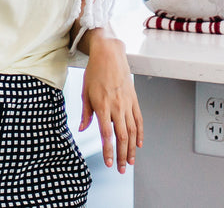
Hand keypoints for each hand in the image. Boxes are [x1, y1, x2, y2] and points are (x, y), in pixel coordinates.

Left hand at [78, 30, 143, 173]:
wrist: (109, 54)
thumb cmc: (95, 71)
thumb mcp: (85, 92)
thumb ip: (86, 113)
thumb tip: (83, 129)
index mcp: (102, 105)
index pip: (107, 134)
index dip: (108, 151)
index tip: (109, 163)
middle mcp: (117, 106)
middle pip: (122, 136)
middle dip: (122, 155)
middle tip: (122, 169)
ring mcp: (127, 103)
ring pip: (133, 130)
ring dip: (132, 148)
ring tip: (131, 161)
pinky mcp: (134, 99)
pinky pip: (139, 119)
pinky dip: (140, 133)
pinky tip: (139, 144)